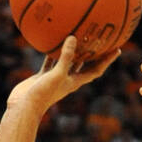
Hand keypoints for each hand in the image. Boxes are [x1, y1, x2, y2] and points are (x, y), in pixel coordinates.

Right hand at [7, 35, 121, 114]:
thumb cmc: (43, 94)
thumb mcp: (57, 75)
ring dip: (73, 49)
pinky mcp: (44, 75)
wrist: (24, 107)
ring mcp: (56, 77)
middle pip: (85, 65)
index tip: (117, 49)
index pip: (96, 70)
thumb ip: (66, 58)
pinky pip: (51, 60)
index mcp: (75, 82)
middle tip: (100, 38)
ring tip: (79, 34)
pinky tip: (52, 39)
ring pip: (68, 61)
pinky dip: (53, 50)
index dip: (107, 60)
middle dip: (93, 53)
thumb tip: (74, 37)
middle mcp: (68, 79)